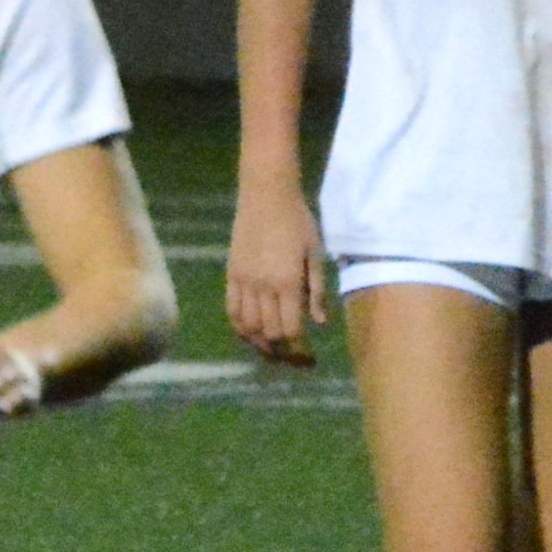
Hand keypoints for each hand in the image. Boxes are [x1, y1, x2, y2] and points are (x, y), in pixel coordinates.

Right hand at [225, 172, 325, 361]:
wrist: (266, 195)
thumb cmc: (298, 221)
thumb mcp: (315, 254)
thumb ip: (316, 290)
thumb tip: (320, 323)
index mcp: (287, 282)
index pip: (289, 329)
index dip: (298, 348)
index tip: (307, 355)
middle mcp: (263, 286)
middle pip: (268, 333)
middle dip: (281, 351)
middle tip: (291, 356)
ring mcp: (243, 281)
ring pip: (246, 327)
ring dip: (258, 343)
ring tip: (270, 349)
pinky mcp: (231, 275)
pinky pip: (231, 310)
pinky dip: (240, 327)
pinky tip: (250, 333)